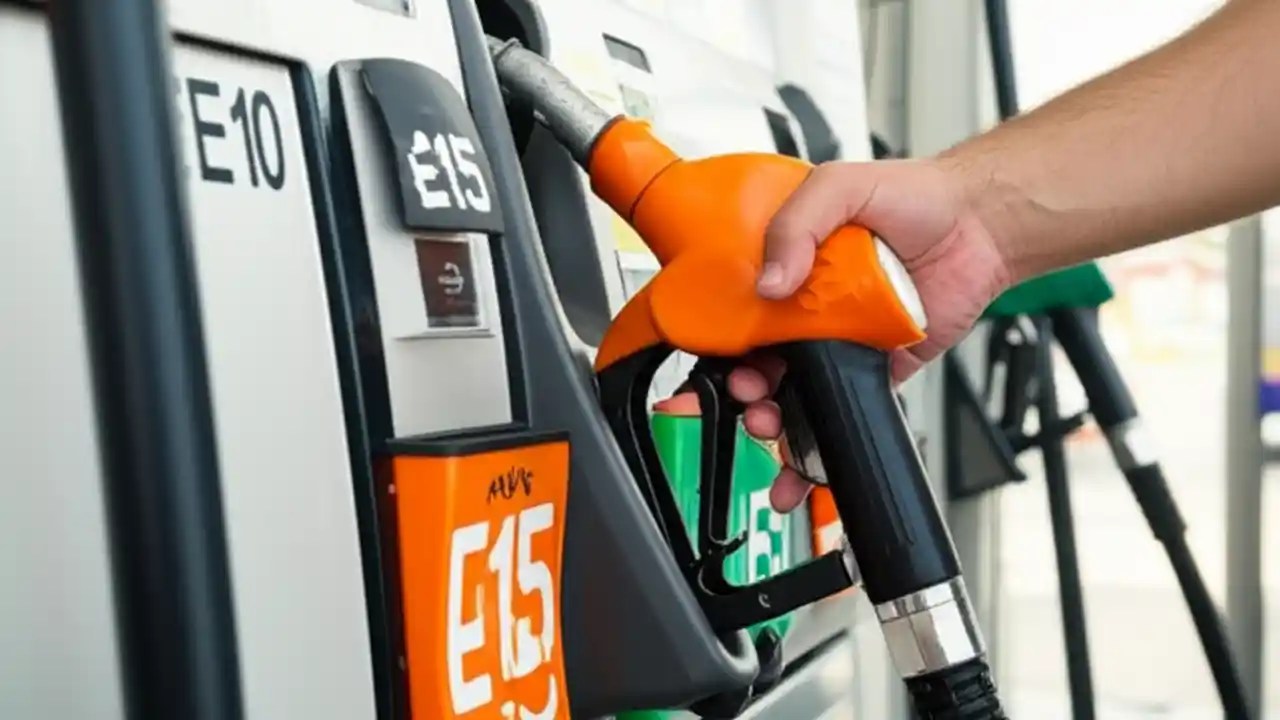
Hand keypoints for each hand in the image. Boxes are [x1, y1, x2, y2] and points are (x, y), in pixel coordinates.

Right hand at [737, 158, 1011, 511]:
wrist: (982, 225)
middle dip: (748, 390)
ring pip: (800, 390)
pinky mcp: (881, 365)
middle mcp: (812, 306)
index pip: (742, 311)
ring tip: (773, 427)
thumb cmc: (915, 195)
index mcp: (791, 267)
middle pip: (764, 359)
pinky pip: (850, 404)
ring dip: (779, 419)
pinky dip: (829, 433)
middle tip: (751, 397)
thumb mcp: (840, 186)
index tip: (722, 361)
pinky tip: (812, 451)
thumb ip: (797, 225)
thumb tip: (769, 282)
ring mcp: (845, 338)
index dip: (725, 341)